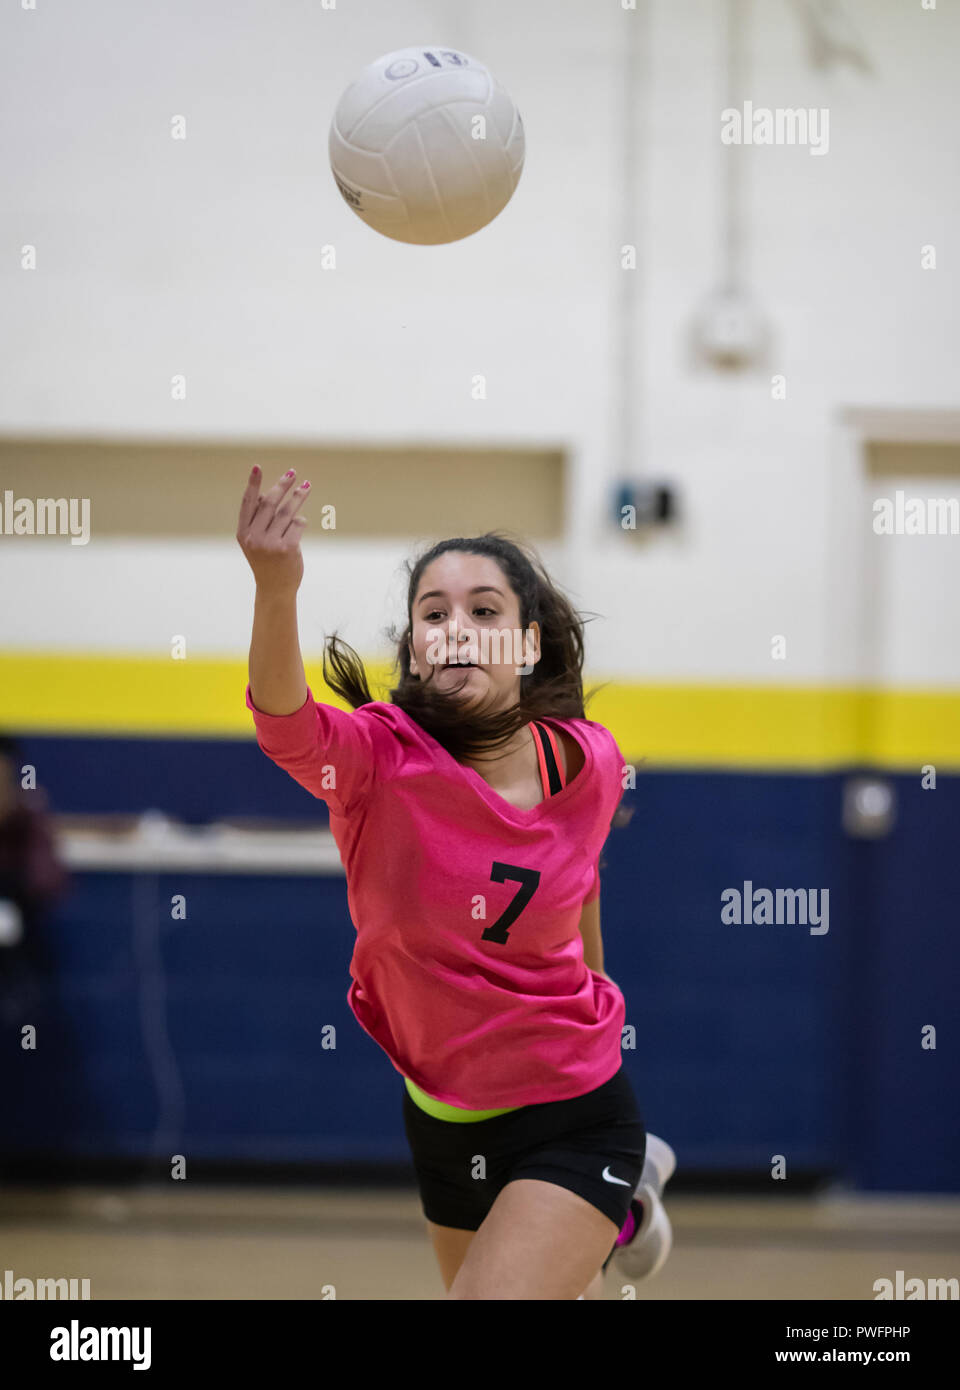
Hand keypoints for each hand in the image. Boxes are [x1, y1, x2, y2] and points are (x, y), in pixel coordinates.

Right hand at [237, 467, 309, 594]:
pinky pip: (298, 524)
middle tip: (293, 474)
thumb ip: (258, 519)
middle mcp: (253, 537)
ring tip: (306, 486)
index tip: (257, 467)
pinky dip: (301, 520)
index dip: (253, 484)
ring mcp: (270, 543)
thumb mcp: (255, 541)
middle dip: (283, 486)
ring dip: (298, 497)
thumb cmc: (266, 561)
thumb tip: (267, 491)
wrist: (275, 589)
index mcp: (243, 533)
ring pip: (287, 512)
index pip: (248, 503)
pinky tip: (300, 520)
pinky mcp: (287, 548)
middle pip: (270, 503)